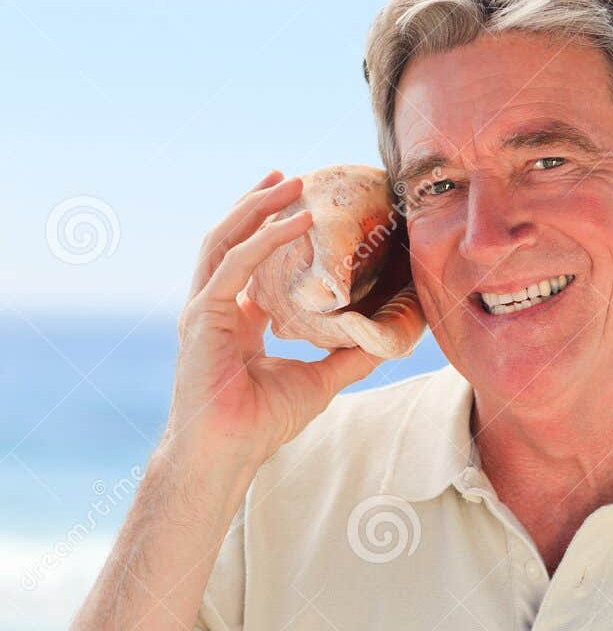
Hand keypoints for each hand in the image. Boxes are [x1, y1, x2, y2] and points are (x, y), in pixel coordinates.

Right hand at [162, 170, 384, 470]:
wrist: (228, 453)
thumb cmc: (262, 423)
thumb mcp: (319, 379)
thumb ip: (348, 354)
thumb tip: (389, 336)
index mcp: (236, 318)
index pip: (248, 259)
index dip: (270, 229)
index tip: (302, 205)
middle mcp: (215, 306)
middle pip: (232, 238)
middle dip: (260, 204)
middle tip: (293, 177)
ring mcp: (204, 308)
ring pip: (226, 239)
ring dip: (258, 207)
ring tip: (291, 182)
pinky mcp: (204, 315)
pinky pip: (235, 263)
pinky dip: (264, 238)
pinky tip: (295, 222)